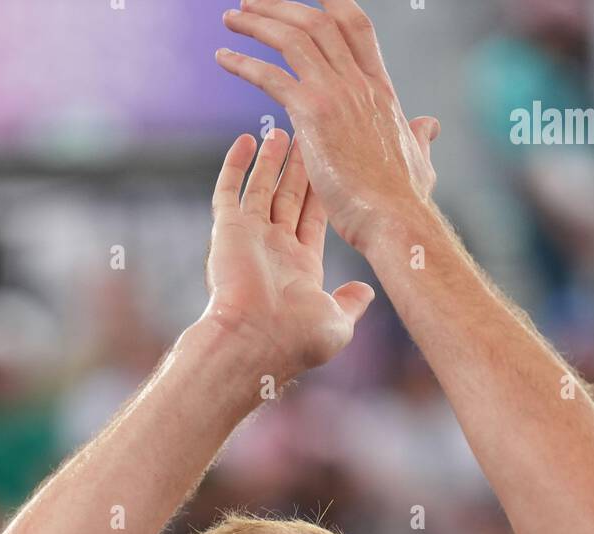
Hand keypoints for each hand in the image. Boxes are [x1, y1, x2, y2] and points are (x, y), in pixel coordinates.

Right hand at [201, 127, 375, 382]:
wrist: (256, 342)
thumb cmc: (297, 338)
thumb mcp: (338, 322)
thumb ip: (351, 302)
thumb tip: (366, 292)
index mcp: (302, 267)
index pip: (314, 218)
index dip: (323, 191)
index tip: (332, 164)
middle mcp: (275, 250)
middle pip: (289, 199)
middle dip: (299, 169)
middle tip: (307, 136)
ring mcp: (250, 239)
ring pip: (262, 189)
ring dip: (272, 162)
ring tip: (281, 132)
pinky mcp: (227, 231)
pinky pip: (229, 190)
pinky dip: (237, 165)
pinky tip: (246, 141)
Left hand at [217, 0, 438, 256]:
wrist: (396, 218)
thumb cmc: (405, 200)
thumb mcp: (418, 158)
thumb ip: (418, 137)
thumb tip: (427, 126)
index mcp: (380, 89)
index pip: (355, 28)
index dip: (331, 2)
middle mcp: (358, 82)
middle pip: (318, 22)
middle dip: (283, 5)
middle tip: (254, 1)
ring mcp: (336, 94)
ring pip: (293, 38)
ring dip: (258, 22)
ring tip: (232, 17)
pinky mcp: (314, 114)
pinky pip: (271, 76)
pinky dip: (244, 63)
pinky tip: (223, 57)